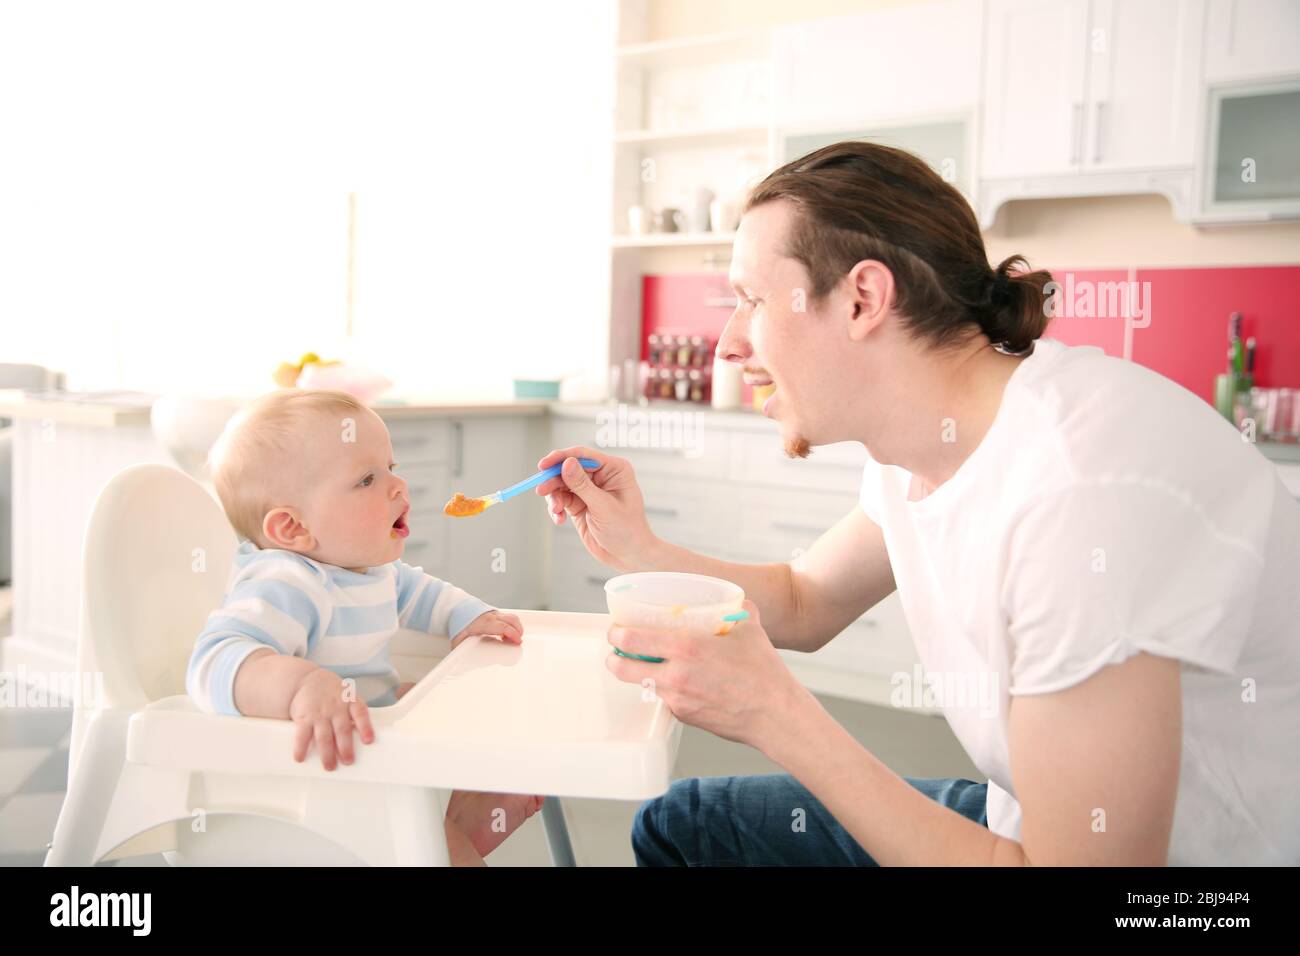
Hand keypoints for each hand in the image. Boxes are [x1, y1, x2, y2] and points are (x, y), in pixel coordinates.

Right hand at [288, 667, 374, 770]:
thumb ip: (353, 714)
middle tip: (348, 762)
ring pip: (324, 736)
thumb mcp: (347, 696)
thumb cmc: (332, 693)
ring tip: (329, 767)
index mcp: (350, 702)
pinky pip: (302, 734)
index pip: (360, 713)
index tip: (369, 741)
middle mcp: (336, 708)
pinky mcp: (304, 717)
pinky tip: (300, 758)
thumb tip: (364, 739)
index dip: (366, 727)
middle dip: (345, 748)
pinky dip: (301, 748)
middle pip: (342, 730)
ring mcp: (319, 713)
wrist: (307, 680)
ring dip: (326, 754)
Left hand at [451, 609, 522, 650]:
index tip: (518, 642)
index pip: (504, 627)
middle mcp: (492, 616)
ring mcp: (495, 614)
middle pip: (512, 620)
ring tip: (513, 639)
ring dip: (517, 628)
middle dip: (519, 631)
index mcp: (485, 622)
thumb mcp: (458, 638)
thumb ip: (461, 650)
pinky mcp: (496, 614)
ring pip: (512, 618)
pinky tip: (506, 635)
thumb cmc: (458, 623)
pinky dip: (512, 625)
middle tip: (517, 642)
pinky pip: (509, 618)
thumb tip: (460, 661)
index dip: (513, 634)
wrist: (457, 608)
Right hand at [533, 447, 658, 571]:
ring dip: (554, 496)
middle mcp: (601, 476)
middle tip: (541, 490)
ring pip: (562, 483)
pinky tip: (559, 519)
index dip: (562, 457)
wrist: (627, 555)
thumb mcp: (603, 507)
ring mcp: (589, 490)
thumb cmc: (626, 531)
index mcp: (614, 470)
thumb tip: (566, 463)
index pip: (584, 455)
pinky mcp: (580, 503)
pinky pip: (561, 498)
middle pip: (569, 468)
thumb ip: (583, 485)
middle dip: (554, 479)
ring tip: (555, 510)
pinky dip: (556, 507)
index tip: (544, 465)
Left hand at [604, 600, 814, 748]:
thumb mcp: (750, 628)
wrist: (775, 714)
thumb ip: (736, 608)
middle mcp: (675, 676)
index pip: (630, 640)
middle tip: (618, 649)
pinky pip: (665, 698)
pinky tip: (680, 681)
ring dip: (638, 673)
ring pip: (641, 684)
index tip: (616, 628)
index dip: (616, 633)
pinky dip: (666, 688)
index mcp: (685, 648)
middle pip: (621, 668)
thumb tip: (732, 599)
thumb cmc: (763, 672)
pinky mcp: (684, 716)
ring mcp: (677, 699)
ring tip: (646, 662)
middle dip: (613, 657)